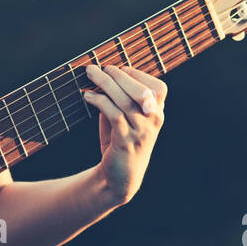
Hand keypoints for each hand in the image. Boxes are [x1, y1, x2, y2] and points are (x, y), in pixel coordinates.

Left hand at [83, 64, 166, 204]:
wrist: (120, 177)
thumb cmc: (121, 141)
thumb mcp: (124, 117)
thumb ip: (119, 98)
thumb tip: (103, 76)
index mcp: (159, 114)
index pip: (157, 87)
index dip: (137, 75)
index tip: (117, 69)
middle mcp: (155, 122)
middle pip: (139, 90)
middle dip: (117, 75)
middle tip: (98, 68)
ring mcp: (142, 132)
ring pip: (125, 101)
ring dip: (104, 84)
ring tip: (90, 76)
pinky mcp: (126, 141)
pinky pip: (114, 114)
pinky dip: (99, 102)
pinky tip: (87, 97)